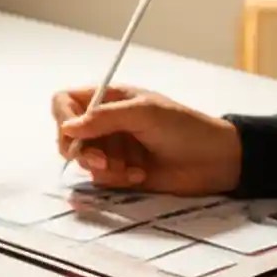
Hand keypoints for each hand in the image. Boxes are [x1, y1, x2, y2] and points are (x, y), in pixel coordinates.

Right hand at [51, 86, 241, 194]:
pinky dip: (118, 179)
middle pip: (67, 135)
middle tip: (102, 162)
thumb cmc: (184, 127)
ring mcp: (110, 148)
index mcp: (108, 98)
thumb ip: (104, 117)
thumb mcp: (144, 113)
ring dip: (106, 167)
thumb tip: (67, 127)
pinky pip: (100, 178)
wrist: (213, 160)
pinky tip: (141, 174)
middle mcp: (104, 123)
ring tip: (134, 168)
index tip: (74, 134)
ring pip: (83, 160)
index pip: (65, 102)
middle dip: (82, 151)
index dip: (63, 117)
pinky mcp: (118, 172)